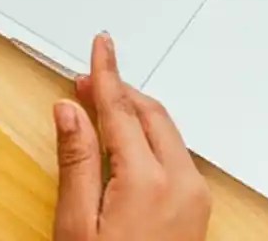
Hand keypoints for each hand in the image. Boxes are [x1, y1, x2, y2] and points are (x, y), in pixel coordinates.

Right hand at [52, 33, 210, 240]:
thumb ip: (76, 161)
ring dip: (134, 114)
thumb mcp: (75, 224)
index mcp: (146, 181)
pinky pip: (175, 155)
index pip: (121, 109)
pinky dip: (149, 137)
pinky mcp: (197, 209)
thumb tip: (69, 110)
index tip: (101, 45)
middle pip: (151, 114)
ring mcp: (194, 197)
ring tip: (99, 108)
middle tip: (85, 80)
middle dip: (120, 91)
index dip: (106, 73)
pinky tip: (126, 142)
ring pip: (166, 132)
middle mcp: (181, 183)